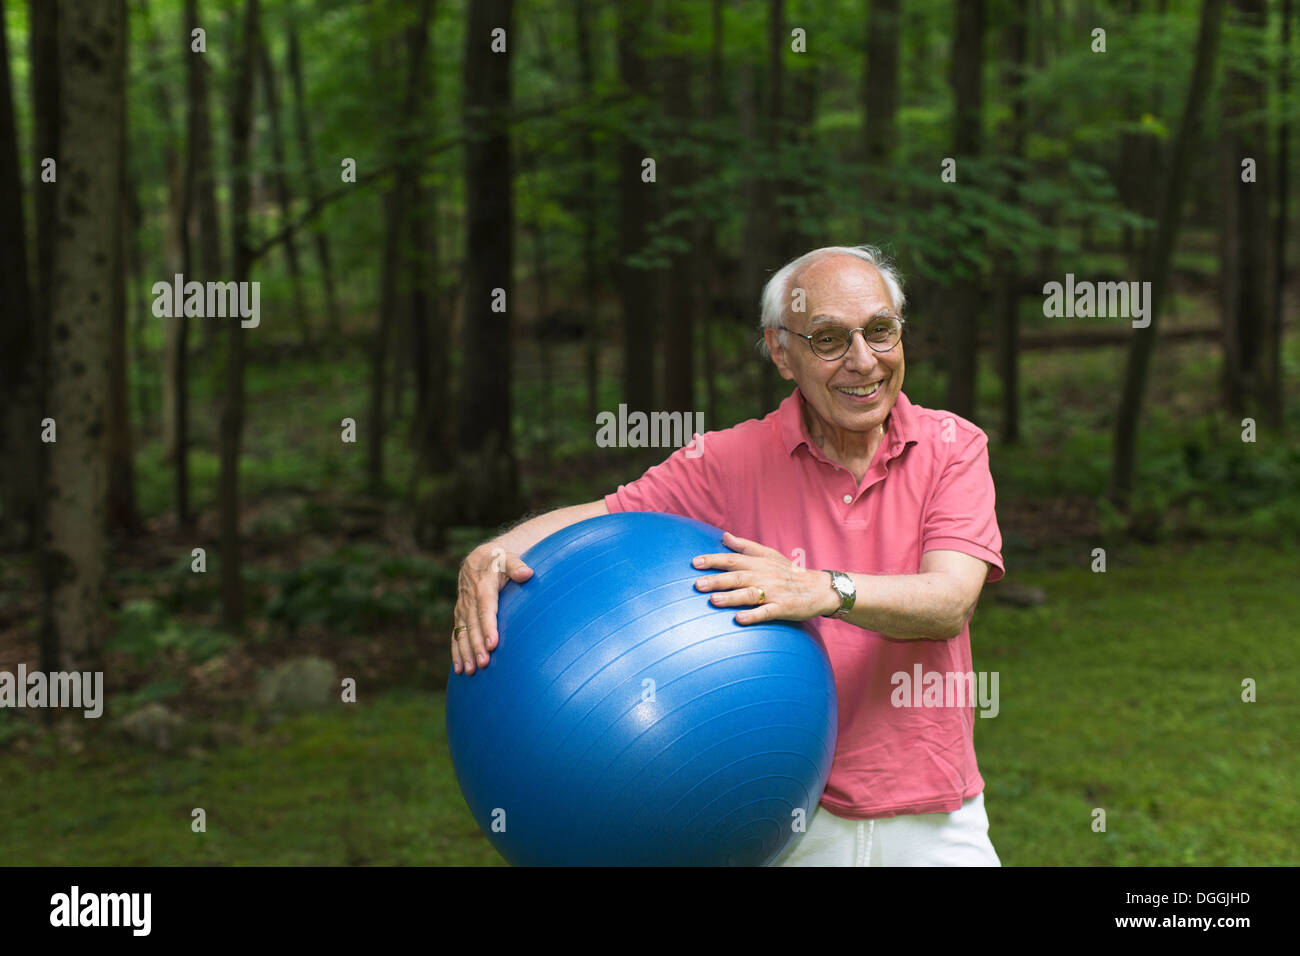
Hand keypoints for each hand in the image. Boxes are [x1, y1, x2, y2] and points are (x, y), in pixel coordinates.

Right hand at [452, 543, 533, 675]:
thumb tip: (527, 573)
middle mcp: (469, 601)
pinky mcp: (460, 618)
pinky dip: (456, 653)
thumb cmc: (497, 562)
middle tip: (484, 663)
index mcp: (482, 588)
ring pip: (462, 634)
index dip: (489, 627)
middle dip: (477, 646)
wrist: (477, 561)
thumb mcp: (506, 559)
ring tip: (470, 670)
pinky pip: (456, 636)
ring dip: (466, 653)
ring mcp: (462, 611)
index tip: (493, 644)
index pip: (486, 610)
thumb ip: (516, 566)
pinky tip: (459, 669)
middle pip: (473, 626)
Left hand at [692, 531, 837, 624]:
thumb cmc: (789, 572)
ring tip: (713, 600)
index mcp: (759, 563)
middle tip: (697, 584)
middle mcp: (764, 576)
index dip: (714, 560)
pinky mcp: (783, 608)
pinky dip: (754, 615)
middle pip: (737, 577)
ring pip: (750, 594)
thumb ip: (745, 547)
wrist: (818, 588)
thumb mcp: (769, 555)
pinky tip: (740, 619)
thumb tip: (724, 536)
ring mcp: (774, 593)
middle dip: (717, 580)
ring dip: (731, 597)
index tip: (695, 562)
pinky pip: (767, 612)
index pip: (733, 559)